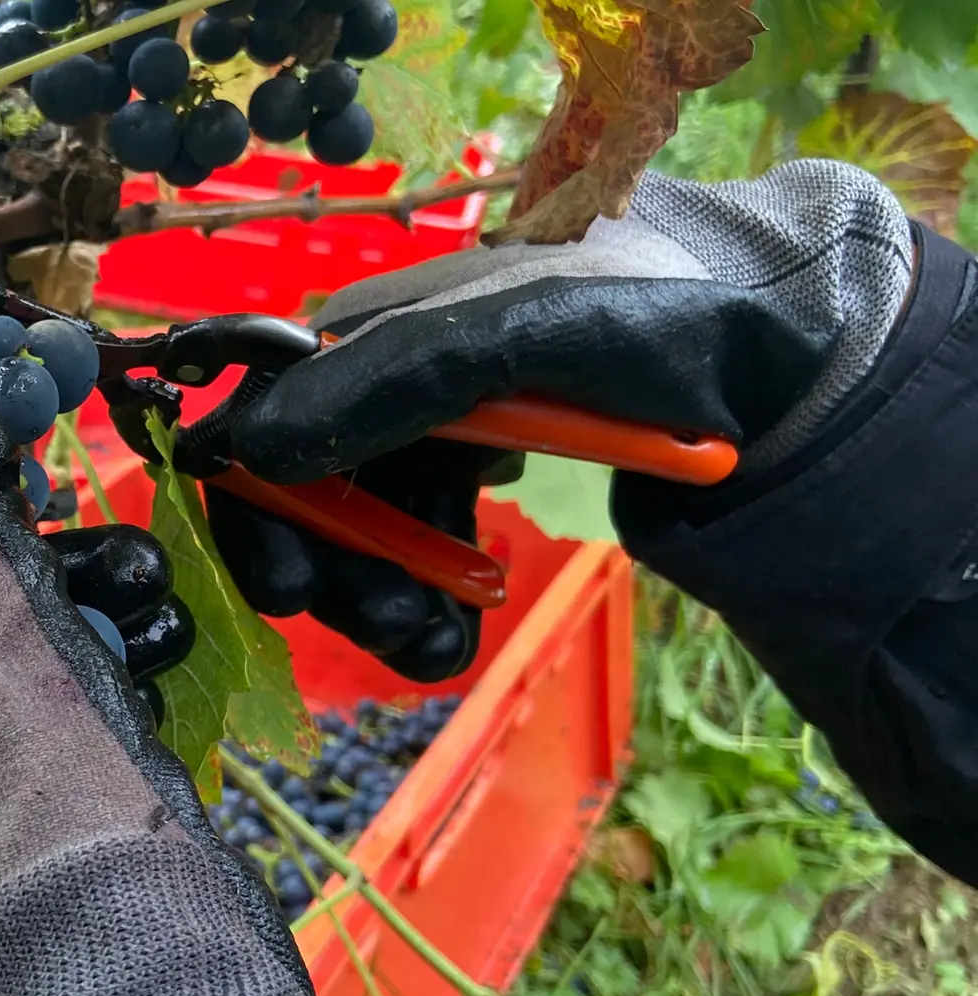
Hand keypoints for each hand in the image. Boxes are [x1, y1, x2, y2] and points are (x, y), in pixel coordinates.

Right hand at [189, 162, 917, 680]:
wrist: (777, 335)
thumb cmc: (645, 316)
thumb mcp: (513, 339)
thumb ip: (382, 385)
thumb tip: (249, 447)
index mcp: (371, 330)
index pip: (263, 424)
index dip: (256, 510)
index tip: (286, 592)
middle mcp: (382, 376)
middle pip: (306, 493)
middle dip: (337, 574)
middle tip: (395, 630)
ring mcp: (430, 425)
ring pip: (363, 532)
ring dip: (383, 599)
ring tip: (438, 647)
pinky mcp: (477, 465)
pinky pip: (420, 541)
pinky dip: (429, 597)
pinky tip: (458, 629)